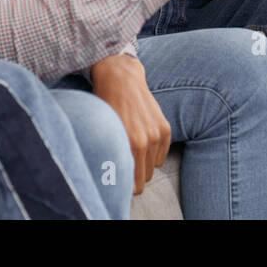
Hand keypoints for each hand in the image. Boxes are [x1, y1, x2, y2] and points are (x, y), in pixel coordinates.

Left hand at [90, 54, 170, 195]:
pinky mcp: (165, 128)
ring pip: (153, 168)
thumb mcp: (101, 133)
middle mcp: (145, 141)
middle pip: (143, 179)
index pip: (133, 185)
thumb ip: (108, 157)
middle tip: (122, 166)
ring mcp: (157, 134)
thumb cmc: (104, 107)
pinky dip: (153, 154)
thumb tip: (109, 182)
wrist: (120, 79)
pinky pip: (162, 156)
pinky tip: (141, 143)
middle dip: (133, 176)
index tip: (117, 184)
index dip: (124, 187)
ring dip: (143, 164)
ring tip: (129, 151)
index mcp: (128, 145)